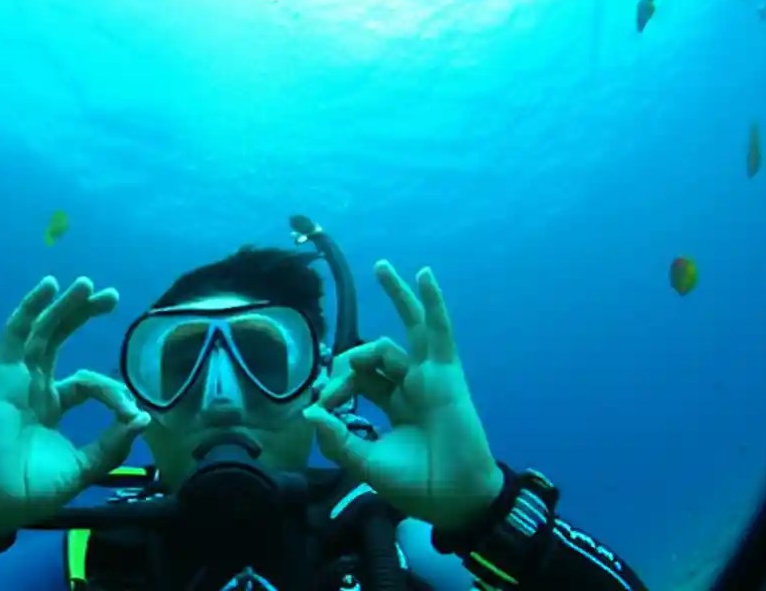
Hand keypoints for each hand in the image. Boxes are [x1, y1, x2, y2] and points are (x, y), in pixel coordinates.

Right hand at [0, 276, 150, 536]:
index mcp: (53, 406)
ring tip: (88, 284)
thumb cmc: (32, 489)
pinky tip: (48, 287)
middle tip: (112, 295)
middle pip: (61, 338)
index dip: (113, 392)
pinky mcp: (1, 377)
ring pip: (43, 331)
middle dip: (84, 314)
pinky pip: (16, 336)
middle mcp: (35, 387)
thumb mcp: (83, 467)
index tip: (131, 412)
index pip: (89, 383)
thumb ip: (111, 444)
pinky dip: (31, 309)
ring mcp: (17, 379)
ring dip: (65, 307)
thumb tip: (143, 419)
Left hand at [304, 260, 503, 532]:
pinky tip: (423, 274)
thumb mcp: (367, 463)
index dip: (338, 387)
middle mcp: (411, 384)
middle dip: (351, 359)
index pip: (359, 379)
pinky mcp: (446, 374)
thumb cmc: (416, 484)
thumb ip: (339, 439)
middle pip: (378, 350)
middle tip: (338, 379)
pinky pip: (439, 331)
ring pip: (409, 326)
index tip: (325, 408)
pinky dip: (433, 302)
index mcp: (394, 403)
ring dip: (395, 295)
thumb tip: (310, 412)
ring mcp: (429, 376)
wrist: (455, 498)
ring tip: (380, 266)